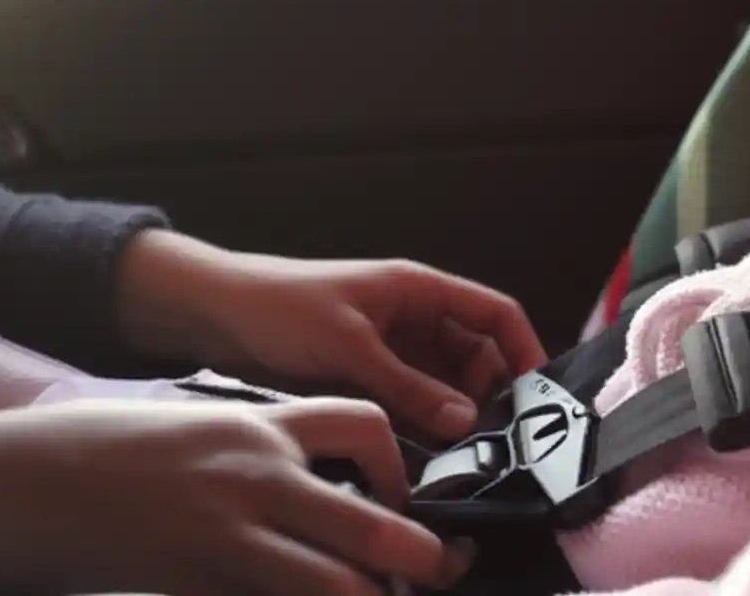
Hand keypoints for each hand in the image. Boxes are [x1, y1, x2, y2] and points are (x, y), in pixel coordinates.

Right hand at [0, 398, 472, 595]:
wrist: (20, 483)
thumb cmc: (104, 449)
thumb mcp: (194, 425)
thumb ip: (258, 449)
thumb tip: (310, 480)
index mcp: (258, 424)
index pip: (364, 423)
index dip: (400, 463)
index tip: (404, 494)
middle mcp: (256, 477)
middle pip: (372, 520)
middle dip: (420, 556)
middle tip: (437, 569)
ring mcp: (227, 537)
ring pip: (335, 583)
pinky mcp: (196, 584)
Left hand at [117, 230, 546, 439]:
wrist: (212, 315)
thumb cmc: (280, 309)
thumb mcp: (349, 347)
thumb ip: (408, 384)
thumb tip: (466, 421)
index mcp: (420, 292)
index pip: (496, 314)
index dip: (524, 349)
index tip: (537, 395)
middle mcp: (416, 321)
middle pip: (477, 358)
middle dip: (489, 397)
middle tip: (491, 444)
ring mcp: (394, 352)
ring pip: (446, 387)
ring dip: (455, 418)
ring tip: (461, 458)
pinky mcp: (370, 379)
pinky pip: (414, 404)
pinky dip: (424, 427)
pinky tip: (425, 457)